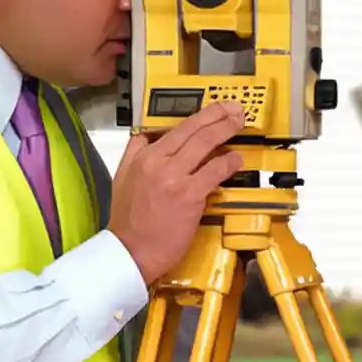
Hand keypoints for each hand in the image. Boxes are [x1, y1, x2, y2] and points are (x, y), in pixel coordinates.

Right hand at [107, 101, 245, 283]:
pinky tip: (237, 159)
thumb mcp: (122, 178)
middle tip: (234, 109)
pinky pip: (214, 171)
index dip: (198, 116)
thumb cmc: (128, 221)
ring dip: (226, 130)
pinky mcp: (189, 195)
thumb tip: (149, 135)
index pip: (173, 127)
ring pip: (205, 143)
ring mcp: (173, 177)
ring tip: (239, 124)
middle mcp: (157, 161)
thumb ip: (136, 154)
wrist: (129, 252)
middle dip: (217, 115)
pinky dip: (229, 162)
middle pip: (192, 129)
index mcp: (141, 156)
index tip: (213, 110)